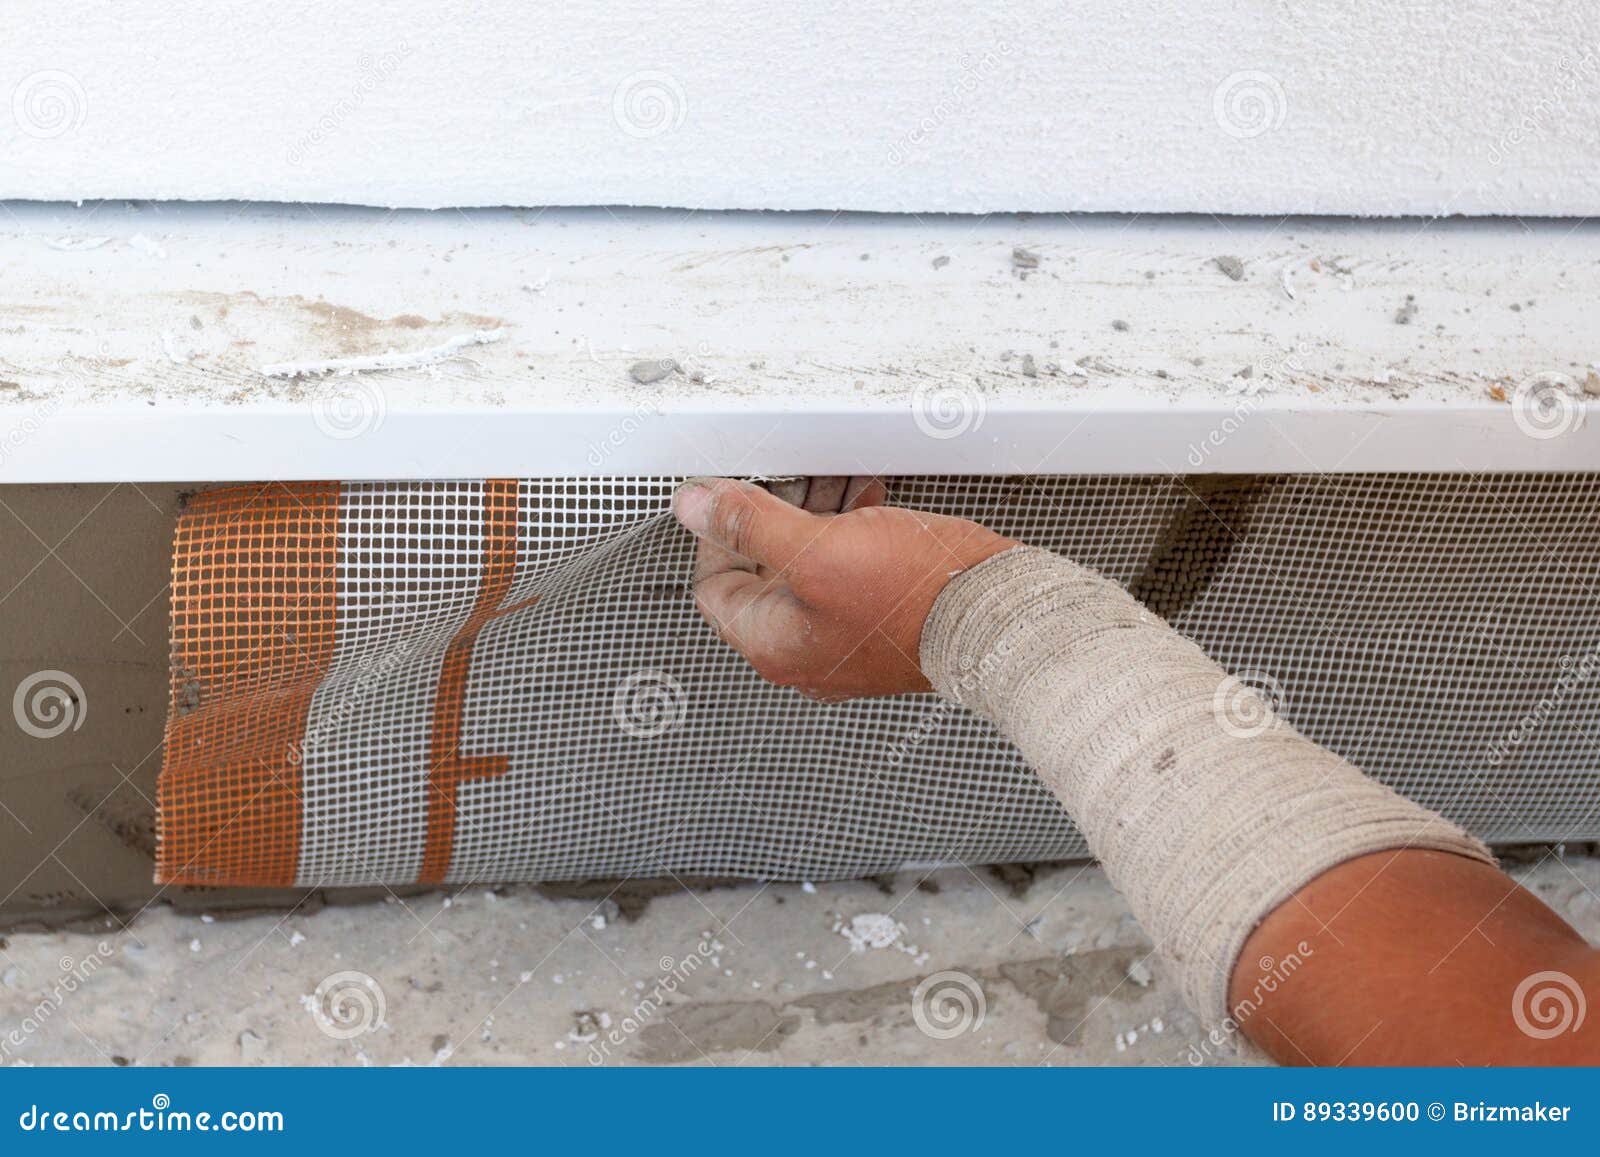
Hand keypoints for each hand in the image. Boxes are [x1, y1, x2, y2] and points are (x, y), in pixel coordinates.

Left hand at [672, 476, 1014, 699]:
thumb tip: (695, 507)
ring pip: (807, 571)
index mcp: (773, 643)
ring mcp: (844, 642)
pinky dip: (850, 535)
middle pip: (762, 575)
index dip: (719, 533)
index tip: (734, 496)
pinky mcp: (882, 627)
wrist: (995, 620)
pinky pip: (848, 576)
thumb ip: (748, 525)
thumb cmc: (914, 598)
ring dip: (815, 519)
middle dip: (773, 517)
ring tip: (834, 482)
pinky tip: (867, 502)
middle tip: (793, 482)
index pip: (714, 586)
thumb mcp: (815, 547)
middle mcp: (803, 653)